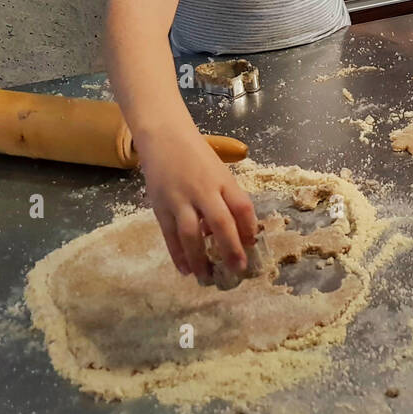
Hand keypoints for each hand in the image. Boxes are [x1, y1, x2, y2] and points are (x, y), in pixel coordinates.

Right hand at [136, 128, 259, 282]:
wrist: (164, 136)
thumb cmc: (198, 156)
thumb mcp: (220, 171)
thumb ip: (229, 197)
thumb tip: (241, 230)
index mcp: (223, 180)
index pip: (242, 207)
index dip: (250, 228)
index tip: (252, 245)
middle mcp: (203, 190)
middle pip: (220, 223)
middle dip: (230, 250)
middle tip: (237, 270)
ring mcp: (179, 199)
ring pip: (191, 235)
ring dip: (200, 259)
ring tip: (207, 277)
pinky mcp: (160, 206)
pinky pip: (170, 235)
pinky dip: (177, 254)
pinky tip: (185, 269)